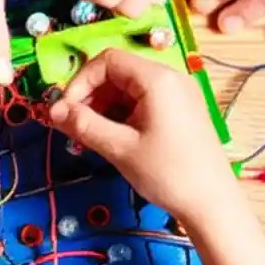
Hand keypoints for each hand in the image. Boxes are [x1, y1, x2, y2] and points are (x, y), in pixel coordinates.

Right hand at [47, 48, 232, 220]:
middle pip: (118, 73)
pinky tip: (112, 140)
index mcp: (158, 79)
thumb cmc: (168, 173)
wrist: (212, 204)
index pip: (107, 60)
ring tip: (90, 138)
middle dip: (91, 97)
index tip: (66, 111)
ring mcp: (178, 96)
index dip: (81, 82)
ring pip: (128, 90)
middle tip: (74, 128)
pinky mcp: (181, 112)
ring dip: (104, 109)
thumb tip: (53, 111)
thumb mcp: (120, 148)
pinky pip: (143, 103)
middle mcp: (170, 79)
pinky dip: (122, 116)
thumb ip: (84, 125)